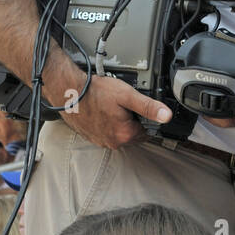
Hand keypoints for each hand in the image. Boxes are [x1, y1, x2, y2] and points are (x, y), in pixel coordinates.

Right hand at [50, 70, 171, 149]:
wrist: (68, 92)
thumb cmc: (94, 92)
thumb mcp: (127, 95)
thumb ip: (149, 106)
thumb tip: (166, 116)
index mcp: (125, 134)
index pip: (147, 130)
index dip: (144, 117)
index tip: (136, 107)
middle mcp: (113, 142)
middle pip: (134, 133)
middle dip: (132, 120)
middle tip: (122, 104)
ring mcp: (101, 141)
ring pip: (120, 133)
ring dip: (120, 122)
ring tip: (111, 106)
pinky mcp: (92, 138)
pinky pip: (107, 132)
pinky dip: (107, 123)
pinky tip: (103, 111)